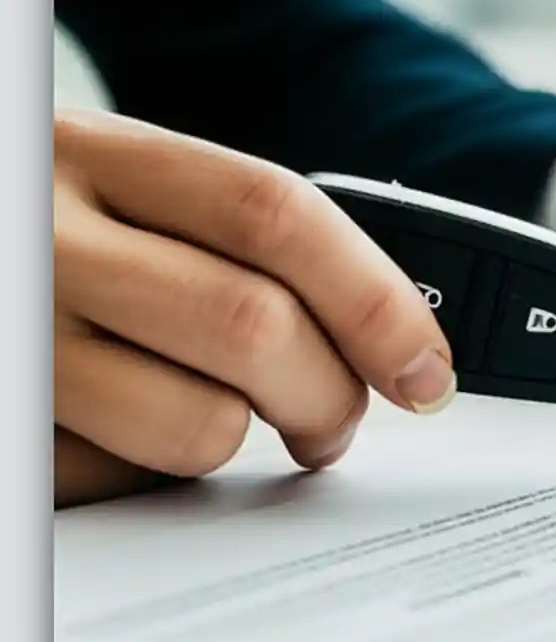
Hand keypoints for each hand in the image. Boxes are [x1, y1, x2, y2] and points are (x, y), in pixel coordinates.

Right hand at [53, 110, 455, 507]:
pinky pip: (120, 483)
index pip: (275, 216)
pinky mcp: (8, 436)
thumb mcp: (128, 195)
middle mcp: (48, 240)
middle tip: (336, 421)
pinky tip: (121, 428)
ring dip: (240, 443)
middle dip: (331, 395)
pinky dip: (149, 474)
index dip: (375, 298)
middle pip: (252, 328)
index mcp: (103, 158)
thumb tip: (391, 331)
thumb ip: (239, 244)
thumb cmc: (51, 230)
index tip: (427, 366)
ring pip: (195, 427)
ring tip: (222, 419)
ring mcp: (18, 341)